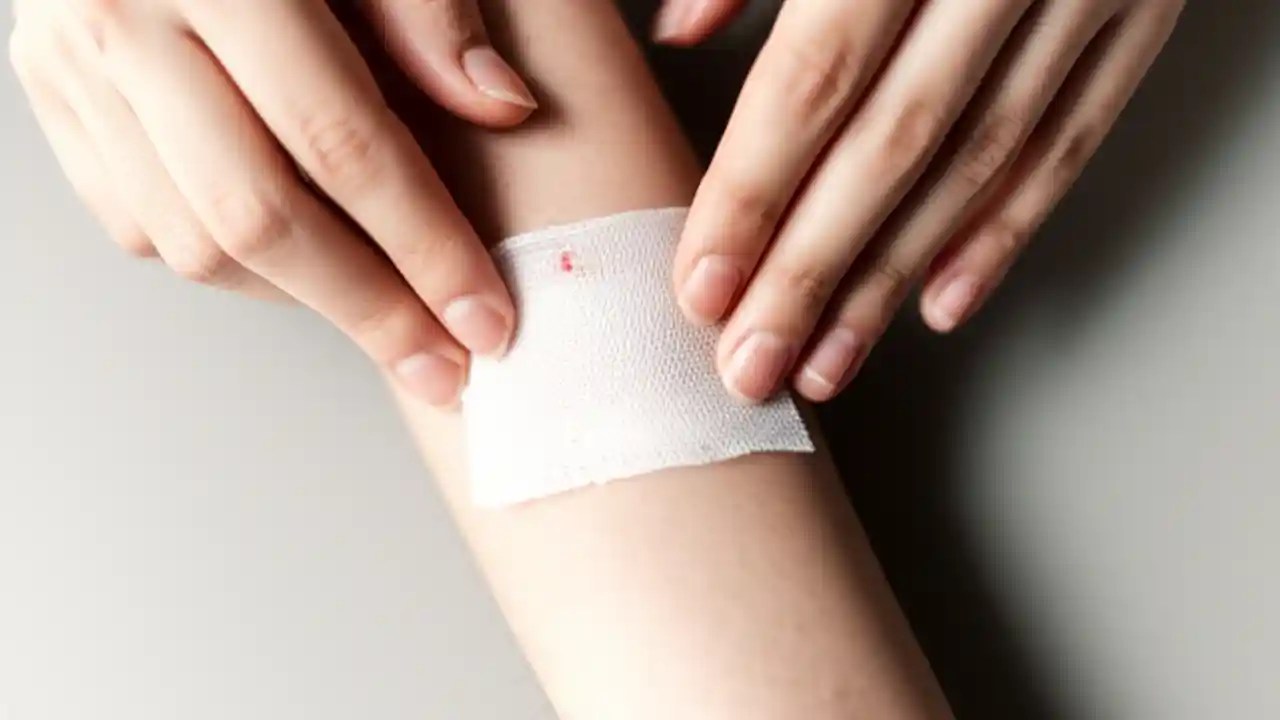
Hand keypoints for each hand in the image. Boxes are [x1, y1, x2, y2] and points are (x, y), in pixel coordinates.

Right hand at [9, 0, 539, 406]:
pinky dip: (235, 268)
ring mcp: (72, 68)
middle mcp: (124, 21)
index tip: (485, 318)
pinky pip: (144, 228)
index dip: (423, 243)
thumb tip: (503, 106)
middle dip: (368, 310)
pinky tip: (309, 272)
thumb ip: (427, 10)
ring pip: (194, 240)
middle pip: (259, 215)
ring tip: (391, 327)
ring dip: (306, 301)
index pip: (339, 141)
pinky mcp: (54, 104)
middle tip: (446, 368)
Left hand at [658, 0, 1183, 401]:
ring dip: (893, 276)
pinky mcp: (1142, 10)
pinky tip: (942, 299)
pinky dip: (1008, 227)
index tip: (702, 286)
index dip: (753, 193)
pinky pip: (1074, 136)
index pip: (815, 81)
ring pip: (978, 163)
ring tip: (827, 362)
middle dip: (810, 271)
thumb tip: (682, 32)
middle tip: (749, 366)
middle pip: (890, 146)